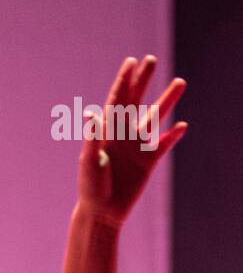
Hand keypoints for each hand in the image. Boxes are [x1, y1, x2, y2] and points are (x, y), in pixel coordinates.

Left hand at [77, 55, 187, 227]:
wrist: (102, 213)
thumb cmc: (90, 187)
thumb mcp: (89, 162)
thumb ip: (92, 139)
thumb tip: (92, 115)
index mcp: (107, 131)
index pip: (116, 100)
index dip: (124, 80)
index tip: (131, 62)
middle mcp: (123, 134)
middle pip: (135, 101)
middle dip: (143, 80)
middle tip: (151, 59)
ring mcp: (137, 146)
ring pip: (155, 117)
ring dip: (167, 100)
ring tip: (180, 81)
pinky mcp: (148, 162)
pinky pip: (164, 144)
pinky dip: (173, 135)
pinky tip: (182, 125)